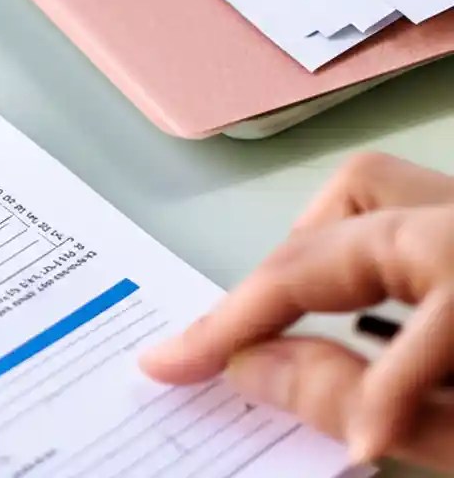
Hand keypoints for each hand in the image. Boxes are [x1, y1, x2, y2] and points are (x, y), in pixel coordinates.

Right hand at [140, 153, 453, 470]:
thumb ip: (347, 397)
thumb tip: (252, 366)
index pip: (317, 271)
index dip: (234, 324)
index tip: (175, 364)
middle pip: (346, 207)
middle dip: (275, 282)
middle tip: (225, 351)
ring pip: (383, 196)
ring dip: (324, 250)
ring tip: (290, 321)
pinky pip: (419, 227)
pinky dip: (374, 267)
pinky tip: (366, 330)